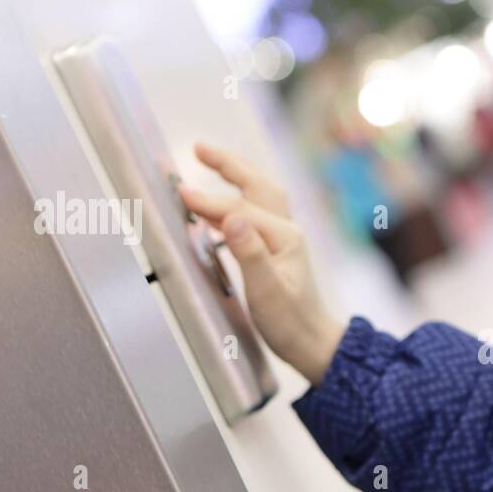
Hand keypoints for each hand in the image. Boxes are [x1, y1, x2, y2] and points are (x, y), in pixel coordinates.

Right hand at [179, 142, 345, 385]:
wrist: (313, 343)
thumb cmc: (290, 322)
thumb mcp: (266, 291)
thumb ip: (249, 252)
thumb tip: (232, 215)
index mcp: (285, 237)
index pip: (240, 209)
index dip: (209, 201)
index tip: (180, 193)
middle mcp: (286, 232)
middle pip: (257, 186)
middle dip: (230, 165)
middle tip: (199, 148)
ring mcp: (283, 240)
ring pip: (259, 197)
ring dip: (234, 177)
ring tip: (206, 162)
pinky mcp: (276, 251)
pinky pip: (254, 216)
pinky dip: (233, 204)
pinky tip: (215, 212)